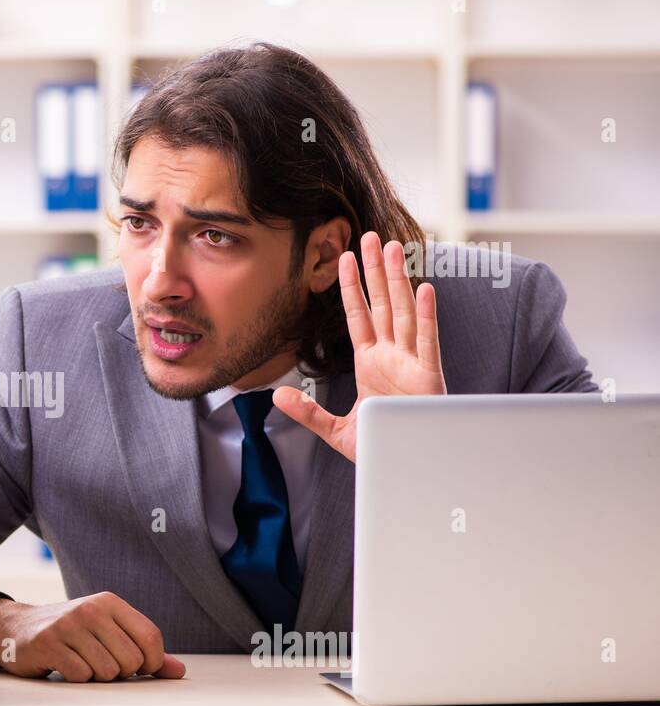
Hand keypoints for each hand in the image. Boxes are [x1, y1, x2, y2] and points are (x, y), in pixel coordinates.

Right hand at [0, 591, 185, 681]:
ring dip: (95, 677)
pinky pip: (80, 676)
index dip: (150, 663)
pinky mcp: (48, 643)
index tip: (137, 669)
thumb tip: (179, 671)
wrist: (15, 628)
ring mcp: (68, 625)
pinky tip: (64, 666)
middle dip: (120, 672)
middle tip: (99, 663)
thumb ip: (144, 651)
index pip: (151, 637)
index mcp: (110, 602)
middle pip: (131, 660)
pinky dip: (75, 679)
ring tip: (80, 663)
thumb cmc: (69, 634)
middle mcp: (90, 609)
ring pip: (107, 672)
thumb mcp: (107, 633)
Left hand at [273, 232, 445, 462]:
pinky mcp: (429, 376)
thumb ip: (308, 412)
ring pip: (405, 312)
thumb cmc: (381, 447)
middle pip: (383, 303)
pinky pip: (428, 341)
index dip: (351, 287)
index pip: (358, 315)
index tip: (345, 257)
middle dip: (376, 271)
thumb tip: (276, 398)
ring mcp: (411, 362)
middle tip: (371, 236)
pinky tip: (424, 289)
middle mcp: (392, 355)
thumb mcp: (336, 430)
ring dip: (400, 280)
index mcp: (371, 363)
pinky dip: (427, 316)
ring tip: (395, 248)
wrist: (408, 468)